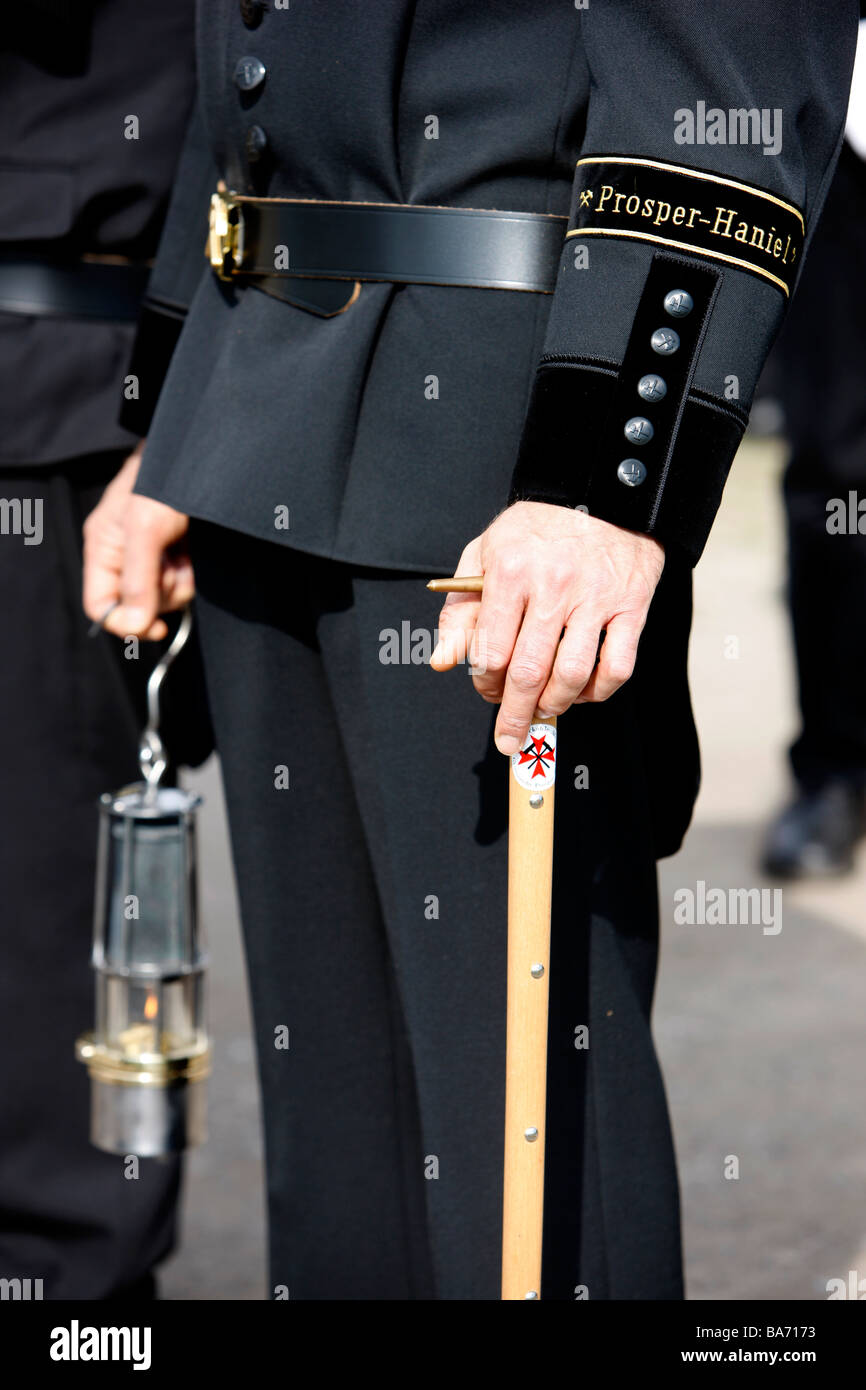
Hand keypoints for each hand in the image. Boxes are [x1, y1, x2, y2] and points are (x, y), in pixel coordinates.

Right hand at [82, 441, 192, 640]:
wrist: (201, 452)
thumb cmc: (163, 480)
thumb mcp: (146, 529)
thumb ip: (138, 579)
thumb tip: (134, 627)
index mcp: (103, 550)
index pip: (100, 605)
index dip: (124, 623)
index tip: (155, 627)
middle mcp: (125, 557)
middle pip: (137, 606)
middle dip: (160, 593)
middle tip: (173, 564)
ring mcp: (153, 558)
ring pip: (164, 597)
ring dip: (180, 582)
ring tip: (184, 551)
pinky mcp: (177, 555)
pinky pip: (184, 584)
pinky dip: (192, 574)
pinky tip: (194, 552)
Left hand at [430, 501, 663, 754]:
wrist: (603, 491)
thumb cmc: (537, 529)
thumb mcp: (485, 555)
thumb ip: (460, 611)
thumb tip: (443, 663)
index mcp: (510, 572)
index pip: (490, 652)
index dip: (484, 683)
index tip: (487, 688)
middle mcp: (553, 586)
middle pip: (528, 673)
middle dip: (514, 714)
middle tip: (510, 735)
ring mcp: (595, 598)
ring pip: (572, 677)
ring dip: (554, 705)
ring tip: (545, 708)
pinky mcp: (631, 606)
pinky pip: (617, 667)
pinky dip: (599, 692)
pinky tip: (584, 692)